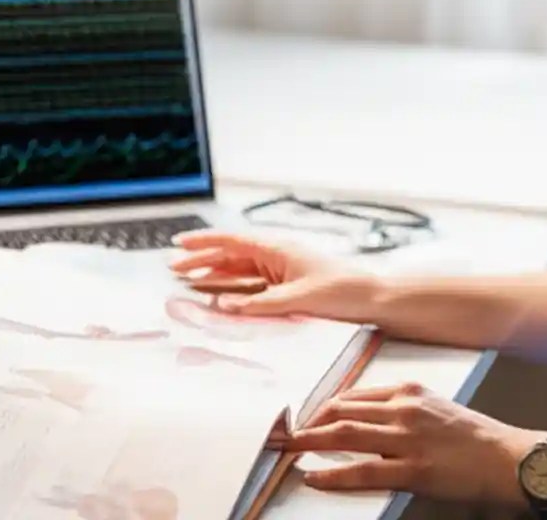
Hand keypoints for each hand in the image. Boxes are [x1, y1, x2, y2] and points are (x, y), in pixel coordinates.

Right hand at [169, 231, 383, 323]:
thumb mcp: (298, 299)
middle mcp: (276, 255)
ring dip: (214, 273)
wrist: (373, 297)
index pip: (231, 242)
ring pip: (239, 269)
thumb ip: (260, 304)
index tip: (178, 243)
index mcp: (277, 249)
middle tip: (173, 267)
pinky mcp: (288, 283)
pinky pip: (252, 283)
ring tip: (188, 279)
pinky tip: (221, 296)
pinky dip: (233, 287)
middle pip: (230, 255)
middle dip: (201, 258)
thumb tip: (224, 305)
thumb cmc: (342, 291)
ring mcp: (282, 269)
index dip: (203, 242)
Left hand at [278, 382, 536, 506]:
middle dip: (305, 422)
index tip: (300, 417)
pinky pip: (363, 471)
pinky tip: (314, 476)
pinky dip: (333, 474)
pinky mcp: (414, 469)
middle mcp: (404, 409)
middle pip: (340, 411)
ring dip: (309, 443)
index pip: (351, 395)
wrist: (508, 459)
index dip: (320, 408)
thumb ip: (400, 411)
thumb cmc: (474, 438)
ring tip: (286, 450)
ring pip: (345, 435)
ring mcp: (407, 439)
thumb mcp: (435, 409)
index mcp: (408, 391)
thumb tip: (364, 422)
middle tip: (281, 432)